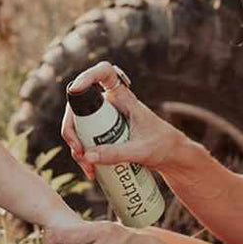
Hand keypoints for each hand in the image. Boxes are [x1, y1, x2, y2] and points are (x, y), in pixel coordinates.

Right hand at [62, 61, 190, 180]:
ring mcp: (104, 118)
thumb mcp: (140, 151)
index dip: (87, 76)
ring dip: (76, 145)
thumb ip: (116, 153)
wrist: (171, 157)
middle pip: (80, 104)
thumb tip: (87, 156)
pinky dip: (83, 154)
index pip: (104, 73)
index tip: (76, 89)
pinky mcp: (102, 133)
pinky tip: (90, 170)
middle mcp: (110, 103)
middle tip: (79, 152)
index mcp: (124, 96)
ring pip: (78, 124)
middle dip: (72, 128)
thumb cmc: (162, 146)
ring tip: (88, 168)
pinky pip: (84, 138)